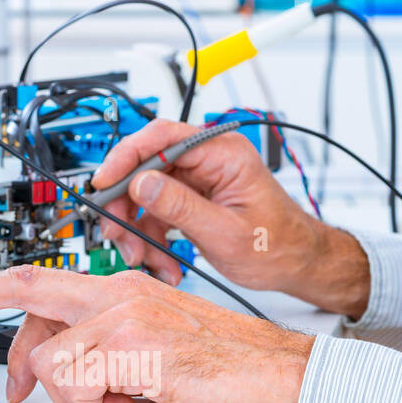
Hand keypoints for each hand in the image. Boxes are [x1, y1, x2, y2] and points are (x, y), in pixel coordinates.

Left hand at [0, 265, 313, 402]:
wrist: (280, 377)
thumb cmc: (221, 370)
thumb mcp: (146, 353)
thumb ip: (97, 351)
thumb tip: (45, 373)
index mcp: (118, 289)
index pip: (35, 279)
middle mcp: (116, 291)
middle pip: (22, 287)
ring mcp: (124, 314)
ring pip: (50, 357)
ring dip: (76, 398)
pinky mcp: (134, 343)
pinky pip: (77, 385)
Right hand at [90, 118, 368, 315]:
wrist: (297, 264)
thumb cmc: (279, 246)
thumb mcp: (226, 232)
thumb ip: (181, 207)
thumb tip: (142, 183)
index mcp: (222, 152)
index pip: (161, 138)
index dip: (126, 158)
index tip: (104, 184)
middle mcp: (206, 159)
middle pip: (144, 167)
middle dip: (126, 204)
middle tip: (117, 231)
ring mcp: (195, 179)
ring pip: (143, 193)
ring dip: (136, 228)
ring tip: (143, 257)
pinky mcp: (188, 198)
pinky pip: (153, 212)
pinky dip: (149, 238)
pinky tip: (159, 260)